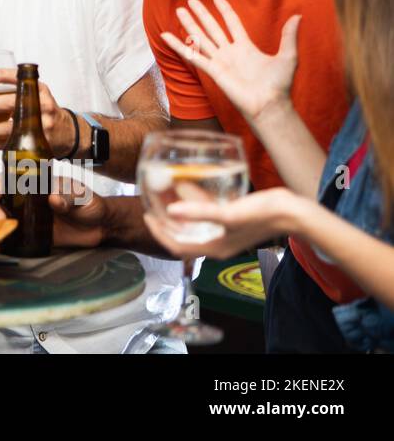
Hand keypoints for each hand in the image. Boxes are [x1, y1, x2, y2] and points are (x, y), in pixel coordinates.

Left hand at [0, 68, 77, 156]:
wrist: (68, 133)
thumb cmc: (43, 110)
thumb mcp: (37, 94)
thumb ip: (16, 90)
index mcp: (39, 91)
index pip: (20, 79)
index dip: (2, 76)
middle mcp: (42, 106)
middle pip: (14, 104)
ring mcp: (40, 126)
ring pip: (11, 128)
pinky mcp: (36, 143)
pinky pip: (12, 144)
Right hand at [0, 176, 108, 248]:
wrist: (102, 227)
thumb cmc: (92, 204)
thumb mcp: (82, 196)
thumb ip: (68, 197)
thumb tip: (53, 200)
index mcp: (39, 184)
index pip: (13, 179)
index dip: (1, 183)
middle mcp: (31, 199)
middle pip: (4, 199)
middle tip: (0, 214)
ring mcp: (32, 217)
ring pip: (7, 216)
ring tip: (0, 228)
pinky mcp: (36, 234)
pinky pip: (17, 235)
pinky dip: (6, 238)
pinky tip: (0, 243)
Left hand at [142, 186, 303, 260]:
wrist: (292, 212)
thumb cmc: (262, 214)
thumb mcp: (228, 213)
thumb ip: (200, 212)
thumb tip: (171, 211)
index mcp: (214, 248)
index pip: (177, 246)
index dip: (159, 233)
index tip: (147, 216)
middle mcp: (218, 245)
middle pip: (183, 238)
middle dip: (166, 225)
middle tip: (153, 208)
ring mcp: (226, 235)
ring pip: (195, 228)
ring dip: (180, 217)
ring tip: (167, 198)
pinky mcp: (233, 224)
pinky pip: (207, 219)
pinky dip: (196, 209)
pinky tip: (193, 192)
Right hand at [159, 0, 299, 124]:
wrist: (269, 104)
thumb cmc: (280, 84)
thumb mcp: (288, 56)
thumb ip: (289, 36)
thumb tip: (299, 16)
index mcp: (246, 47)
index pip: (232, 23)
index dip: (224, 10)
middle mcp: (230, 52)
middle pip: (212, 27)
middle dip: (201, 14)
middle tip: (190, 0)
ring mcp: (219, 61)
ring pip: (200, 38)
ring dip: (189, 24)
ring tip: (179, 11)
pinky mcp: (212, 71)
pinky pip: (192, 56)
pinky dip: (178, 46)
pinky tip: (166, 37)